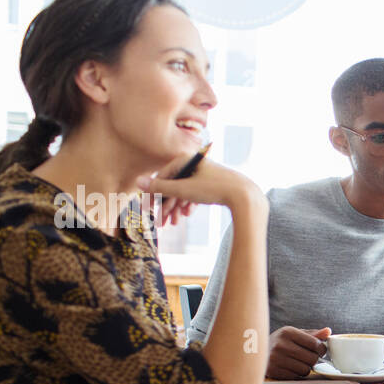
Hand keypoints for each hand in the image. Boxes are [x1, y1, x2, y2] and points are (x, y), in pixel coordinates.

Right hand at [135, 155, 262, 228]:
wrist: (245, 196)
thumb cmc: (215, 189)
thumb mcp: (184, 189)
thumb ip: (161, 187)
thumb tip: (138, 182)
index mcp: (186, 159)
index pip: (162, 176)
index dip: (153, 194)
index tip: (147, 209)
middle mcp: (194, 163)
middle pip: (173, 185)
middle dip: (166, 205)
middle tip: (160, 223)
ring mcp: (204, 173)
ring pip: (184, 191)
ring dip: (176, 208)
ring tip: (173, 223)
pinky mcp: (212, 183)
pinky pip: (195, 193)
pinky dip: (189, 204)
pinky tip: (186, 215)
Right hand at [267, 326, 331, 378]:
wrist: (256, 352)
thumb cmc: (280, 342)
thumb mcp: (294, 334)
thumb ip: (312, 334)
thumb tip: (328, 331)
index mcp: (288, 332)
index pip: (315, 343)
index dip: (321, 349)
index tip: (319, 350)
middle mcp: (281, 344)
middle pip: (312, 358)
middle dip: (313, 359)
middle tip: (307, 357)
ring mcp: (276, 358)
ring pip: (306, 370)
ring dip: (305, 368)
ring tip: (297, 362)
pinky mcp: (273, 371)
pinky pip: (296, 376)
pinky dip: (297, 374)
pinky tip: (290, 367)